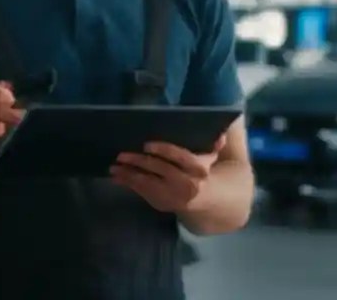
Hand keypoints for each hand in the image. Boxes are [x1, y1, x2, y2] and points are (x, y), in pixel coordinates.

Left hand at [110, 135, 226, 212]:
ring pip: (148, 183)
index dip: (164, 151)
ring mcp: (171, 195)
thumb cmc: (203, 171)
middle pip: (160, 169)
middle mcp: (185, 183)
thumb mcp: (211, 158)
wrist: (205, 199)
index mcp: (198, 169)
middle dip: (139, 161)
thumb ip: (214, 145)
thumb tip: (222, 134)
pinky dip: (128, 184)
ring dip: (129, 174)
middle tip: (122, 154)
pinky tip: (116, 177)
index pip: (181, 158)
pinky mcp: (160, 202)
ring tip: (114, 167)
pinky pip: (142, 192)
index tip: (147, 145)